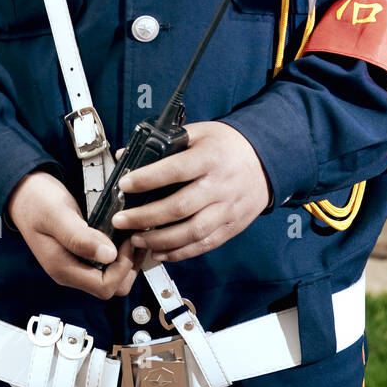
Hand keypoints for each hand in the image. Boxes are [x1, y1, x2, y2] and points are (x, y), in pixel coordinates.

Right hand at [6, 170, 146, 299]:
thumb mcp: (57, 215)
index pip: (104, 287)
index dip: (121, 267)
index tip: (126, 241)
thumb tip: (108, 254)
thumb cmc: (35, 201)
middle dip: (129, 266)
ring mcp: (77, 263)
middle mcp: (71, 271)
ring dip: (127, 260)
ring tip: (131, 234)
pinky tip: (124, 233)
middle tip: (133, 238)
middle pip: (112, 287)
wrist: (23, 192)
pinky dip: (121, 252)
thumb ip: (79, 237)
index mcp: (63, 268)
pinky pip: (108, 263)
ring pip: (113, 277)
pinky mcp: (83, 254)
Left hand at [109, 122, 271, 262]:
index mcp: (209, 157)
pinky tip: (159, 252)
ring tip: (136, 240)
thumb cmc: (227, 144)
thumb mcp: (198, 133)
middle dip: (145, 217)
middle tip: (120, 220)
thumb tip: (125, 154)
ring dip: (160, 240)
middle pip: (179, 207)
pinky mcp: (232, 226)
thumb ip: (164, 143)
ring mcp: (227, 208)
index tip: (124, 185)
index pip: (174, 170)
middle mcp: (220, 185)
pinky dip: (180, 252)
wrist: (266, 159)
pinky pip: (204, 244)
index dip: (147, 179)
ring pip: (191, 232)